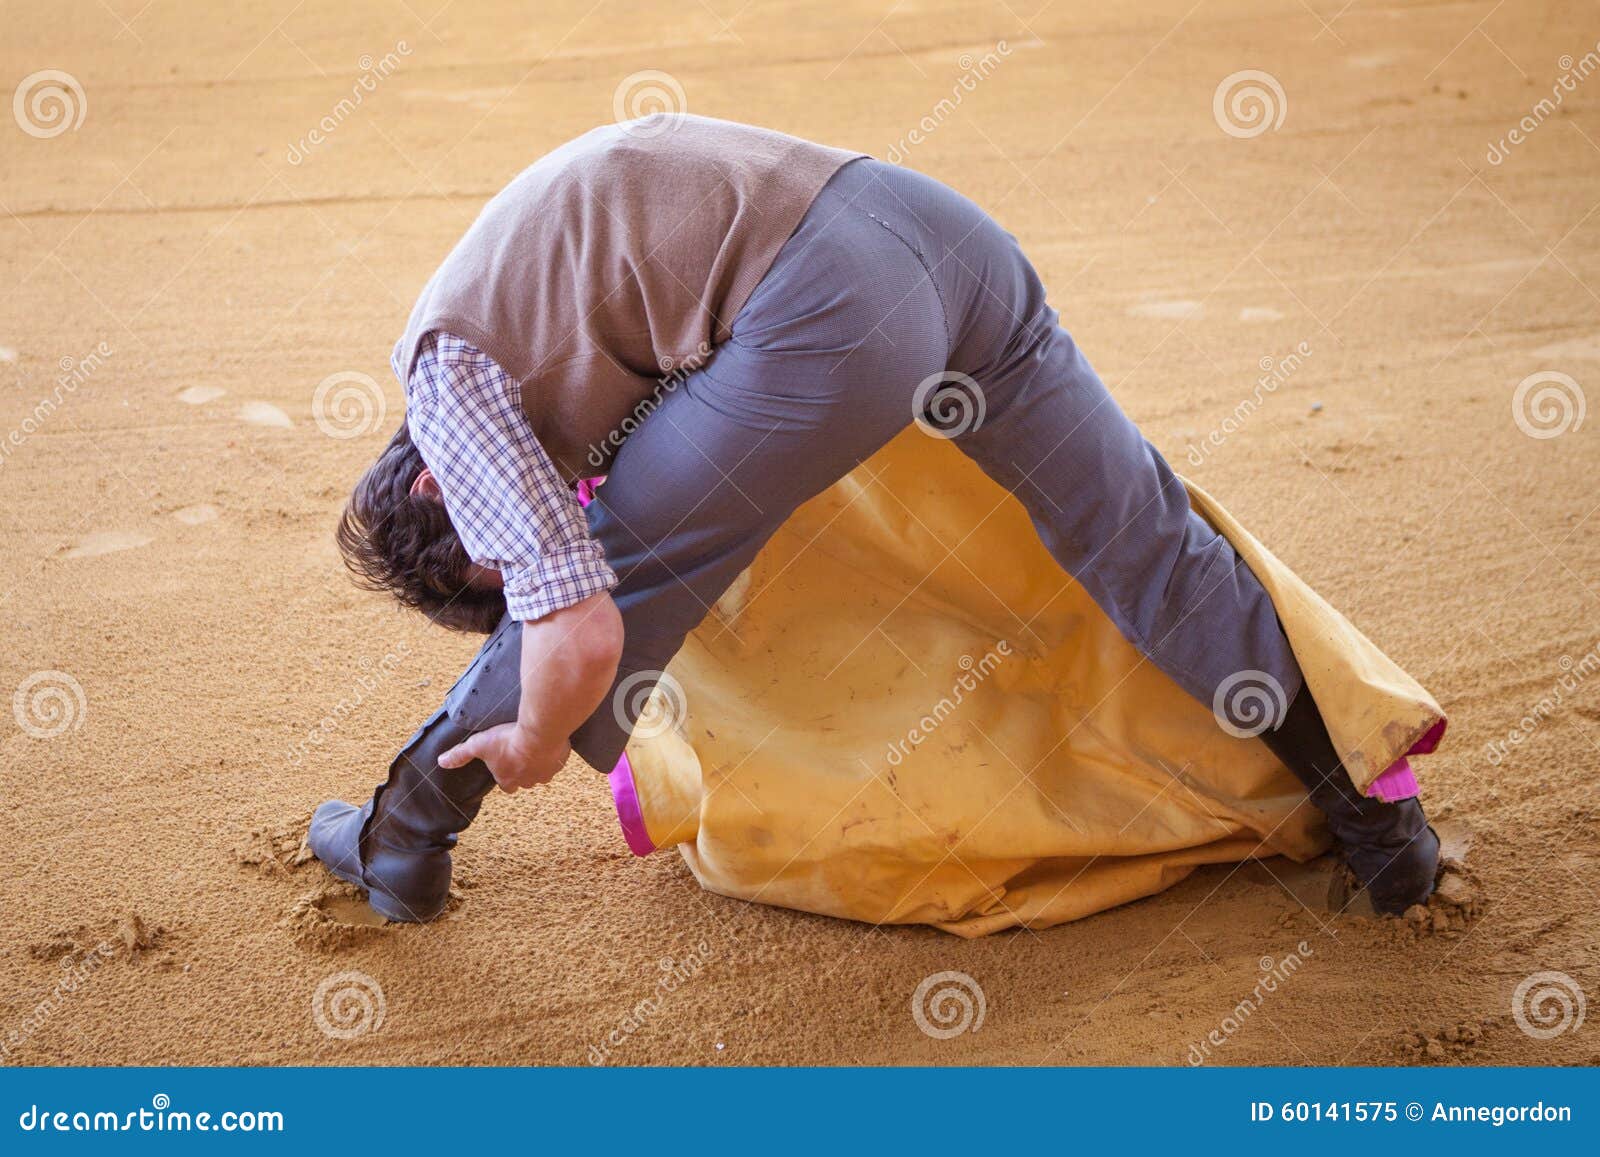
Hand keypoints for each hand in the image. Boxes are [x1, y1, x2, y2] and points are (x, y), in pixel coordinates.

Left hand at [438, 723, 569, 793]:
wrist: (539, 734)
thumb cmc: (509, 740)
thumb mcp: (478, 745)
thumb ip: (460, 754)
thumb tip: (441, 762)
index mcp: (508, 779)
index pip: (506, 785)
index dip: (505, 774)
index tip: (505, 762)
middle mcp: (527, 781)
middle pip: (525, 780)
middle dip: (523, 770)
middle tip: (521, 753)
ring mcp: (545, 774)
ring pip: (542, 773)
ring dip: (539, 763)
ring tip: (535, 747)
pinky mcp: (559, 763)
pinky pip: (556, 761)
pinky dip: (553, 753)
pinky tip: (549, 741)